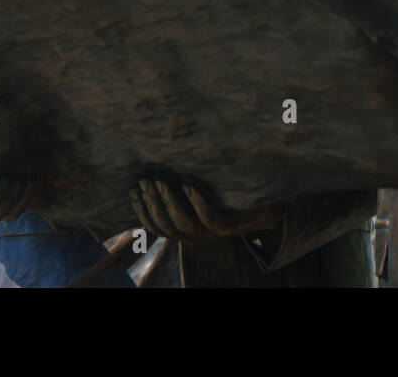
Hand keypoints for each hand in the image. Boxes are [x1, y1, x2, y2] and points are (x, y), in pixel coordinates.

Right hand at [130, 176, 278, 242]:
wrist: (265, 193)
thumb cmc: (224, 185)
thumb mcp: (195, 182)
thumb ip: (173, 180)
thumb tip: (144, 164)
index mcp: (185, 227)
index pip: (155, 227)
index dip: (141, 211)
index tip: (132, 189)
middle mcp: (197, 234)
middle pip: (166, 227)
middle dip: (152, 203)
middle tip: (145, 181)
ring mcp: (214, 232)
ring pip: (184, 225)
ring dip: (169, 202)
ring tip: (162, 180)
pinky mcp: (233, 225)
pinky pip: (211, 220)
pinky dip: (197, 201)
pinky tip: (189, 184)